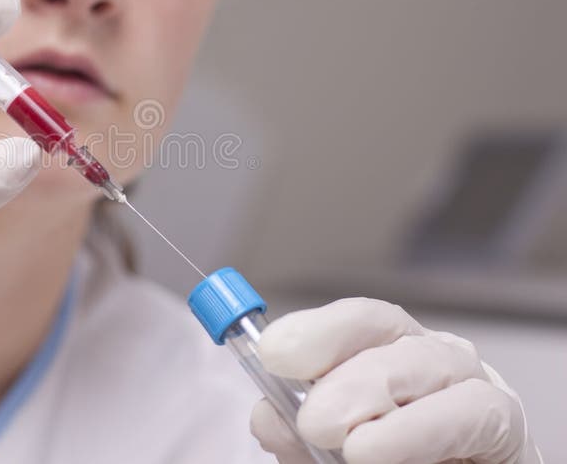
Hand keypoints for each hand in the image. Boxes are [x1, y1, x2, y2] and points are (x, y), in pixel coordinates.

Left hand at [249, 298, 541, 463]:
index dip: (315, 330)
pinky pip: (475, 413)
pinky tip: (379, 450)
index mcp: (382, 352)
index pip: (355, 322)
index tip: (273, 352)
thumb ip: (299, 434)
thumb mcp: (329, 452)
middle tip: (313, 420)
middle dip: (345, 373)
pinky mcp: (506, 425)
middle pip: (390, 334)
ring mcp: (471, 384)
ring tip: (353, 448)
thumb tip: (267, 415)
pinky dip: (425, 431)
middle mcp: (428, 357)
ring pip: (432, 364)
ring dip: (384, 400)